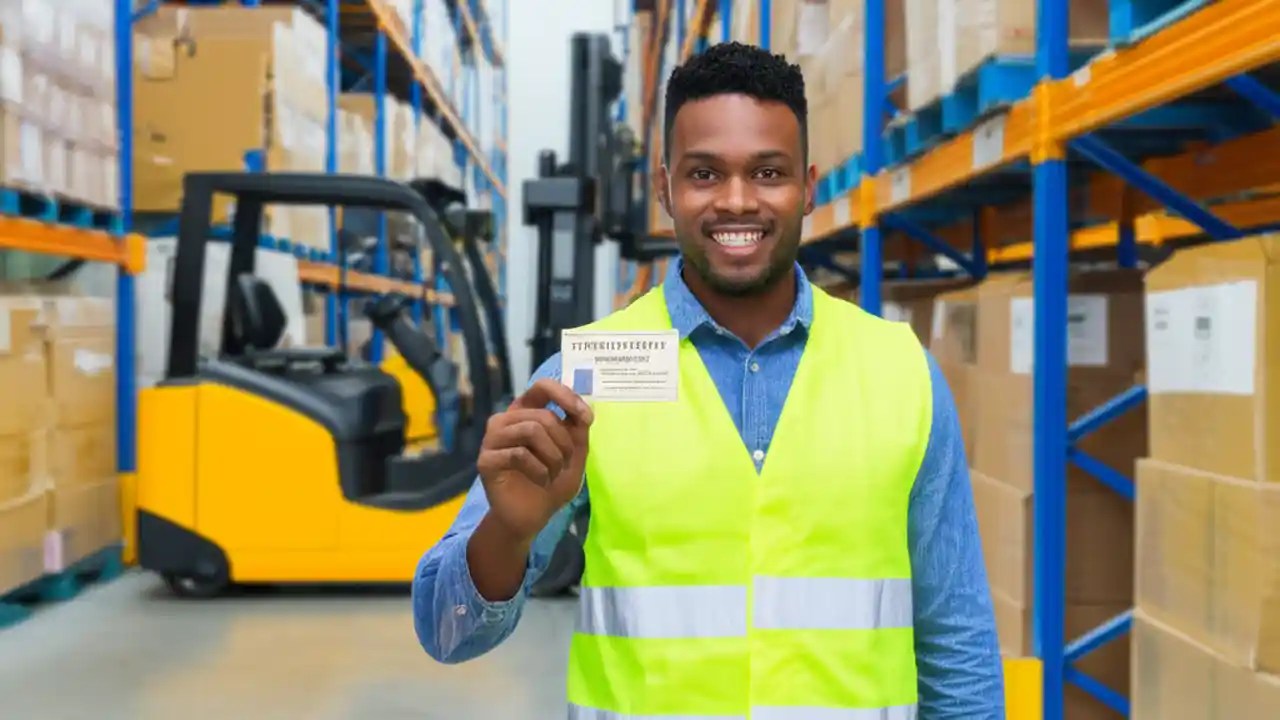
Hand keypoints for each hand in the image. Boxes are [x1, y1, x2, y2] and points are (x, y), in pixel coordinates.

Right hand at [476, 378, 593, 545]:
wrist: (532, 517)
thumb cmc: (552, 482)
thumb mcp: (574, 454)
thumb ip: (578, 429)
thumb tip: (583, 411)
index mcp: (526, 412)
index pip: (542, 386)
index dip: (566, 396)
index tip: (586, 419)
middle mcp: (506, 420)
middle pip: (542, 415)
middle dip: (564, 442)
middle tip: (565, 463)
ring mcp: (492, 439)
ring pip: (530, 430)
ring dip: (552, 456)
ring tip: (552, 473)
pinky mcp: (486, 460)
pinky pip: (518, 454)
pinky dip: (538, 470)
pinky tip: (540, 480)